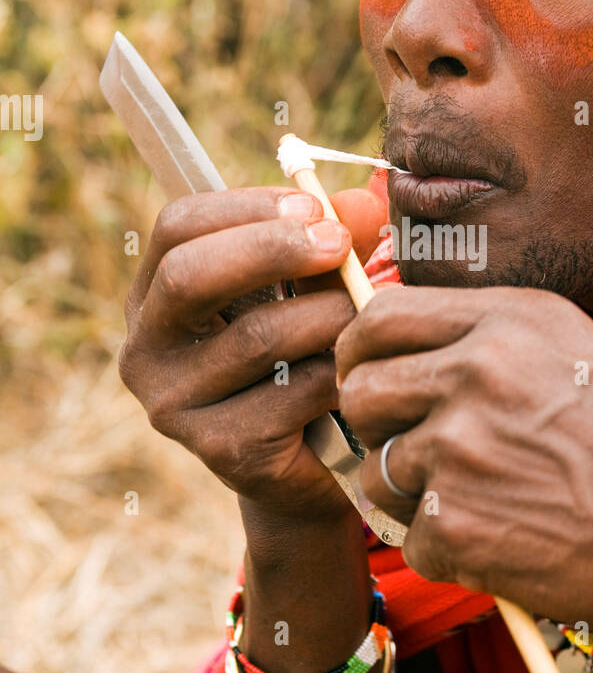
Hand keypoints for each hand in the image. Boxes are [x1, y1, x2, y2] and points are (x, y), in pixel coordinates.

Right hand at [119, 186, 383, 522]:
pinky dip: (338, 371)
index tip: (311, 205)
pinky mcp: (221, 449)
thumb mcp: (308, 292)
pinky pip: (293, 391)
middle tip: (339, 244)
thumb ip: (329, 243)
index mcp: (153, 297)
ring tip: (365, 313)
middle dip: (274, 248)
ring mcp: (175, 406)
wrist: (306, 469)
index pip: (177, 227)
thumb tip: (361, 203)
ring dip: (328, 314)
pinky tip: (357, 369)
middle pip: (190, 275)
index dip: (247, 206)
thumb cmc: (303, 360)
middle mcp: (146, 351)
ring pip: (257, 336)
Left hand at [335, 285, 592, 637]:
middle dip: (377, 425)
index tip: (367, 373)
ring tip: (485, 502)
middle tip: (417, 449)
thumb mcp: (577, 347)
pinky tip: (506, 543)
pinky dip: (448, 550)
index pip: (380, 317)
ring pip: (378, 470)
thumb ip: (490, 333)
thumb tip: (405, 340)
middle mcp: (476, 374)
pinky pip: (410, 537)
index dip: (360, 350)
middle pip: (360, 391)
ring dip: (415, 494)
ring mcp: (460, 450)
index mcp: (507, 321)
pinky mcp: (456, 525)